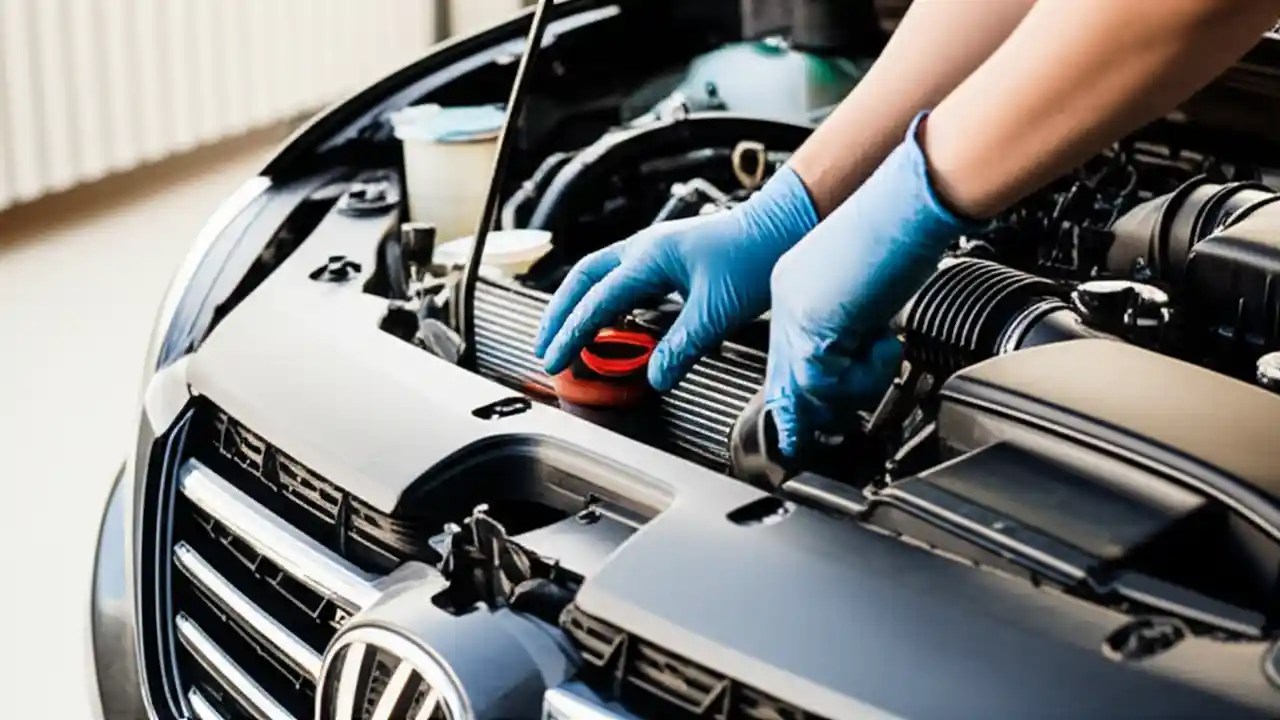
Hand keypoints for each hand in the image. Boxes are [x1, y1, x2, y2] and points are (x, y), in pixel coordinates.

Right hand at [535, 167, 817, 390]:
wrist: (781, 228)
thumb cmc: (753, 257)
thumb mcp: (716, 312)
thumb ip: (681, 348)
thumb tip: (653, 378)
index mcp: (648, 259)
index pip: (596, 302)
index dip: (571, 334)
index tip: (554, 360)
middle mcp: (643, 249)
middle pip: (582, 280)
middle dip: (558, 314)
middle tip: (544, 346)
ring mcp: (653, 250)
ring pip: (598, 276)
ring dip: (579, 305)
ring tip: (566, 335)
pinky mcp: (666, 257)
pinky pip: (621, 279)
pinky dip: (604, 300)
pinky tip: (609, 321)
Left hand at [766, 113, 976, 455]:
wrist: (912, 200)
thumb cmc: (906, 233)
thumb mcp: (872, 295)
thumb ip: (855, 333)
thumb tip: (856, 372)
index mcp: (796, 287)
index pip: (789, 357)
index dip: (808, 396)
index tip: (821, 420)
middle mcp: (787, 298)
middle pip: (788, 380)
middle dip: (816, 411)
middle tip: (832, 426)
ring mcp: (794, 309)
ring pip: (806, 389)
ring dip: (853, 387)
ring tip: (883, 353)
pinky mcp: (812, 321)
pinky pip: (826, 381)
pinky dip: (862, 376)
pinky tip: (886, 342)